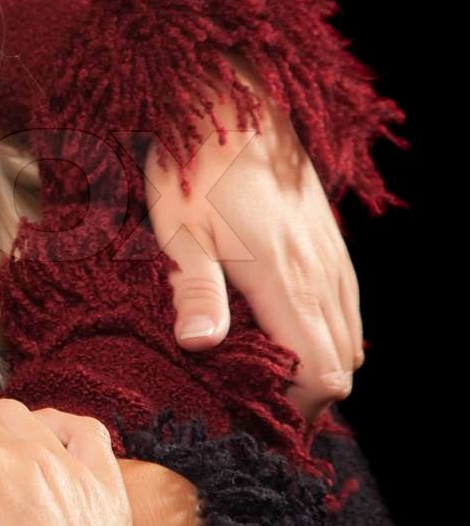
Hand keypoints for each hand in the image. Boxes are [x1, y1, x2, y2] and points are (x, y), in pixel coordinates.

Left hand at [146, 54, 364, 422]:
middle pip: (340, 368)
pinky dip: (325, 335)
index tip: (254, 418)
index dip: (295, 410)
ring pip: (349, 340)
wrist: (233, 106)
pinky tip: (285, 334)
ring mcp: (334, 258)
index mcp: (285, 280)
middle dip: (305, 399)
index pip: (318, 374)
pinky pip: (347, 309)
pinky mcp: (333, 244)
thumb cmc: (193, 170)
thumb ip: (194, 290)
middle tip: (256, 408)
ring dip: (316, 367)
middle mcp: (322, 274)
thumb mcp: (177, 230)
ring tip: (267, 379)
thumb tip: (201, 345)